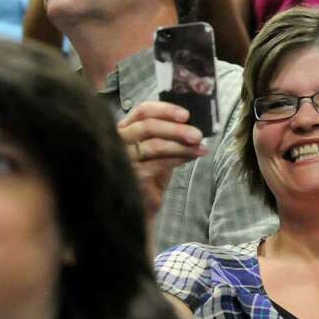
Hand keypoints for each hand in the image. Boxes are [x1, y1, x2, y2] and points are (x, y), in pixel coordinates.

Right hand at [116, 101, 208, 222]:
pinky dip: (178, 159)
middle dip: (176, 129)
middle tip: (197, 135)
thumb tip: (193, 127)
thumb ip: (170, 138)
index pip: (142, 111)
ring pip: (154, 145)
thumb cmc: (150, 177)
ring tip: (200, 148)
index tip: (186, 115)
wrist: (141, 208)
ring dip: (181, 145)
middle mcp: (118, 141)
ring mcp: (123, 159)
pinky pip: (158, 163)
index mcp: (125, 130)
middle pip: (147, 126)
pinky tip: (191, 158)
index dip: (165, 110)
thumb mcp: (160, 152)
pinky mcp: (131, 176)